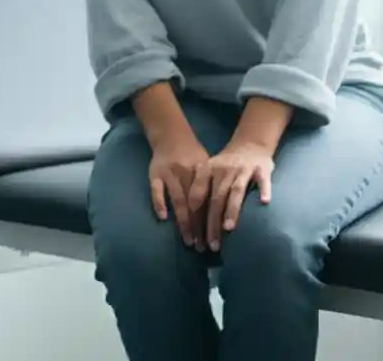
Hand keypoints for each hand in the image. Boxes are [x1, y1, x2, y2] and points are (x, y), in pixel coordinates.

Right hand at [147, 133, 210, 250]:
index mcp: (203, 170)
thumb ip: (215, 184)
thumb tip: (228, 209)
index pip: (209, 199)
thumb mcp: (207, 165)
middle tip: (203, 247)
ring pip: (178, 200)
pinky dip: (159, 203)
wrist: (171, 135)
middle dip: (199, 227)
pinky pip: (156, 190)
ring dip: (183, 223)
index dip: (213, 219)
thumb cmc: (193, 155)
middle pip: (195, 204)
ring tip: (188, 241)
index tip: (217, 238)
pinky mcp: (155, 174)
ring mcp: (170, 173)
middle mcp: (187, 172)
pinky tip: (164, 218)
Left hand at [193, 140, 273, 251]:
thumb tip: (189, 221)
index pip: (198, 196)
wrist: (250, 143)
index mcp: (207, 170)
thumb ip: (199, 191)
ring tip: (228, 228)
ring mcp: (243, 169)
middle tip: (211, 245)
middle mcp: (224, 169)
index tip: (194, 237)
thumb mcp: (207, 171)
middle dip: (212, 223)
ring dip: (232, 209)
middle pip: (216, 198)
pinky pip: (262, 180)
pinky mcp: (261, 169)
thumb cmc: (226, 164)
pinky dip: (263, 189)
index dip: (195, 217)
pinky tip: (264, 202)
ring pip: (236, 191)